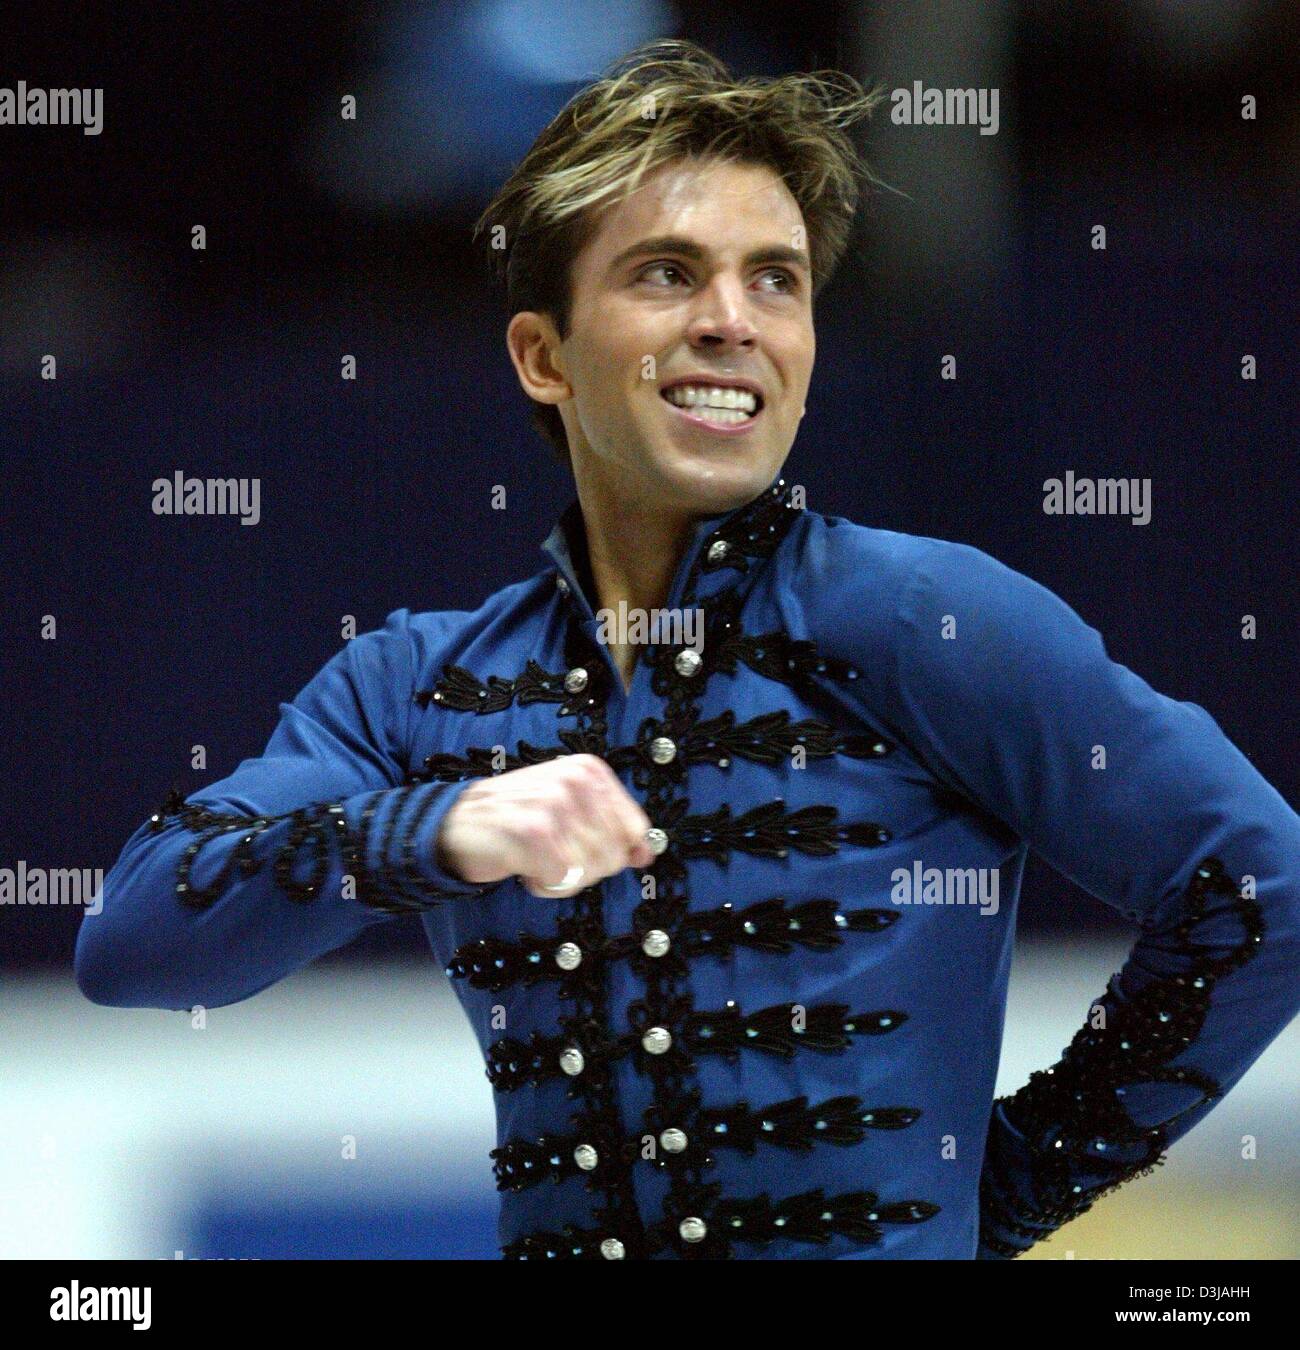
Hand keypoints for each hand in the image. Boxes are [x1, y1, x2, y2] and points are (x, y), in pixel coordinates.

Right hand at [434, 754, 656, 897]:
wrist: (453, 823)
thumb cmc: (515, 819)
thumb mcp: (570, 810)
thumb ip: (612, 829)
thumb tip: (647, 854)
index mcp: (589, 770)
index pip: (635, 829)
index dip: (613, 852)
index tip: (580, 846)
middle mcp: (574, 780)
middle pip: (614, 856)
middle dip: (584, 869)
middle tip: (551, 853)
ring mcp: (553, 803)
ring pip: (590, 872)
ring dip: (561, 878)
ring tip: (536, 857)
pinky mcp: (532, 831)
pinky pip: (561, 881)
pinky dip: (542, 885)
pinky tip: (522, 865)